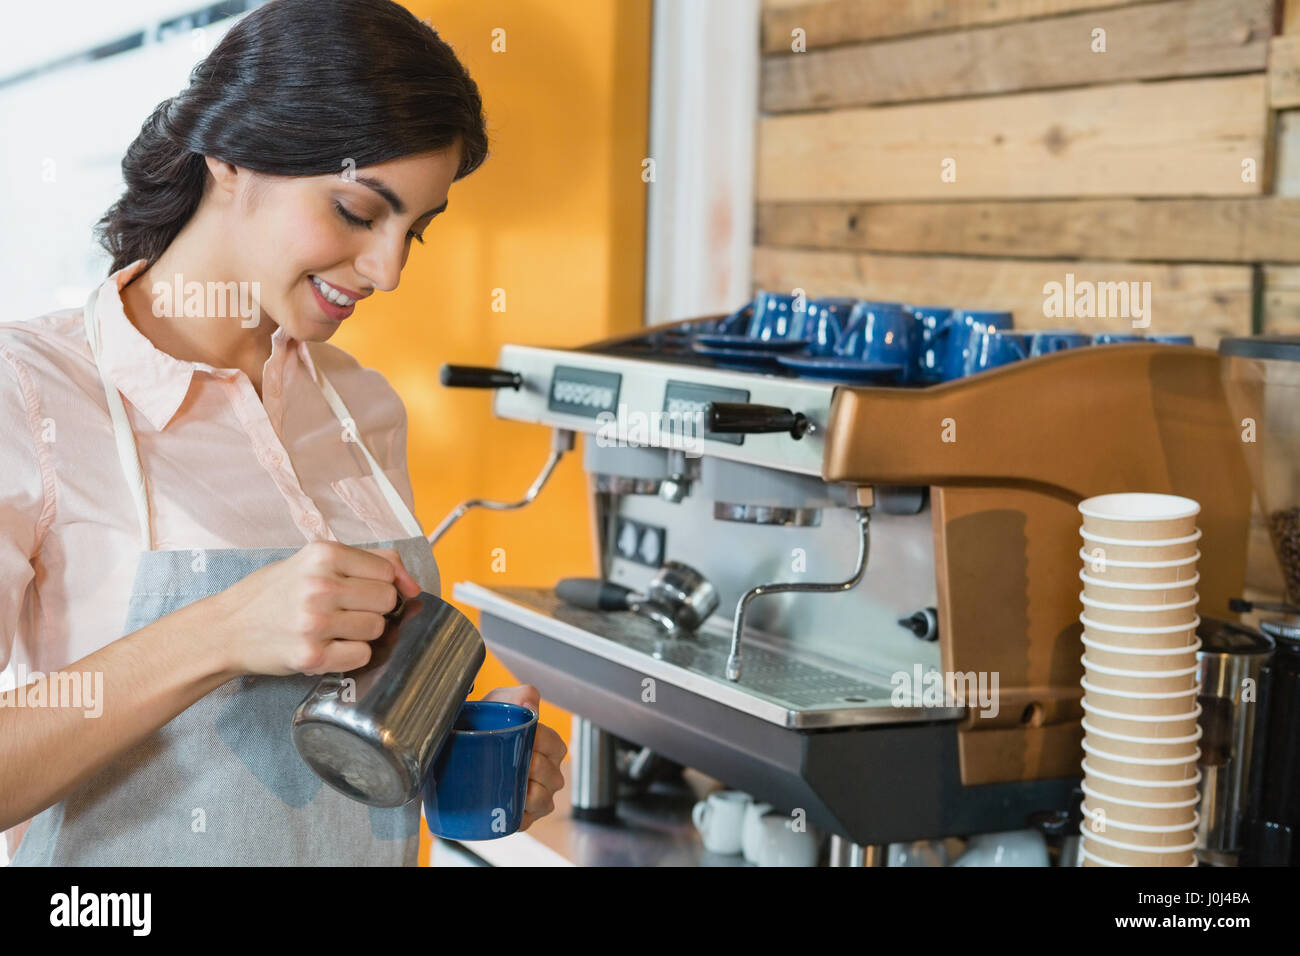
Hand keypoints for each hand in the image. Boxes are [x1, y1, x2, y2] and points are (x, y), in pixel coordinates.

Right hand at [209, 540, 422, 677]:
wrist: (225, 629)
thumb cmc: (273, 594)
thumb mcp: (313, 562)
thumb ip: (367, 562)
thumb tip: (412, 584)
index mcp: (323, 554)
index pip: (387, 571)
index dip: (381, 584)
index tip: (362, 592)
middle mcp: (320, 585)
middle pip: (386, 600)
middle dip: (373, 609)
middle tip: (345, 612)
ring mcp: (315, 622)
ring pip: (377, 629)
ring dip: (361, 633)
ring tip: (333, 629)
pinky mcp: (310, 655)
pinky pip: (361, 655)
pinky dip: (350, 655)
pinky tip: (328, 647)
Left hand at [480, 684, 565, 830]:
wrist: (455, 748)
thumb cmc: (485, 724)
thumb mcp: (500, 701)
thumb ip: (519, 694)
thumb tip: (530, 702)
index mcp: (547, 746)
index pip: (555, 746)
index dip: (543, 742)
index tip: (525, 737)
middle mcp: (546, 773)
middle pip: (553, 776)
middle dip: (535, 768)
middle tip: (511, 759)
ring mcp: (534, 796)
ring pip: (544, 800)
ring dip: (530, 793)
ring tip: (509, 782)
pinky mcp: (518, 816)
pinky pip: (525, 821)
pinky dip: (519, 816)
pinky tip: (507, 807)